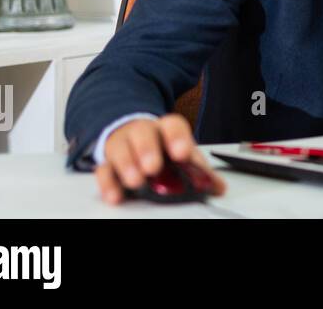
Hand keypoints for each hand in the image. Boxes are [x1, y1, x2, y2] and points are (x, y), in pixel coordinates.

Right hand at [95, 113, 225, 204]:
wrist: (135, 139)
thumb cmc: (163, 149)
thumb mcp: (182, 156)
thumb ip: (199, 171)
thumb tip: (219, 187)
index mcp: (166, 129)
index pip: (172, 125)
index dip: (177, 137)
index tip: (182, 153)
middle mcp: (143, 133)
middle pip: (143, 133)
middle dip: (147, 149)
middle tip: (153, 167)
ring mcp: (123, 146)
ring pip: (120, 148)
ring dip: (127, 165)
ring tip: (136, 181)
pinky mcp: (108, 164)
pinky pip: (103, 170)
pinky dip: (108, 183)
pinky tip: (115, 195)